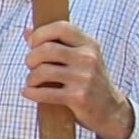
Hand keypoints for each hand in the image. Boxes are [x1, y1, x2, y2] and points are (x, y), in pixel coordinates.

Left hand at [22, 21, 134, 138]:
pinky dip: (31, 92)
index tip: (32, 44)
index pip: (61, 28)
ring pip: (42, 71)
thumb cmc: (89, 81)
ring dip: (30, 78)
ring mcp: (84, 78)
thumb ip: (56, 43)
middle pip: (46, 49)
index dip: (40, 34)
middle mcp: (88, 58)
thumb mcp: (80, 58)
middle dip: (31, 58)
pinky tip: (27, 92)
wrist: (111, 110)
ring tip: (31, 82)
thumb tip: (27, 31)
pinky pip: (44, 93)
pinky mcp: (78, 97)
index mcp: (89, 44)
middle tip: (30, 65)